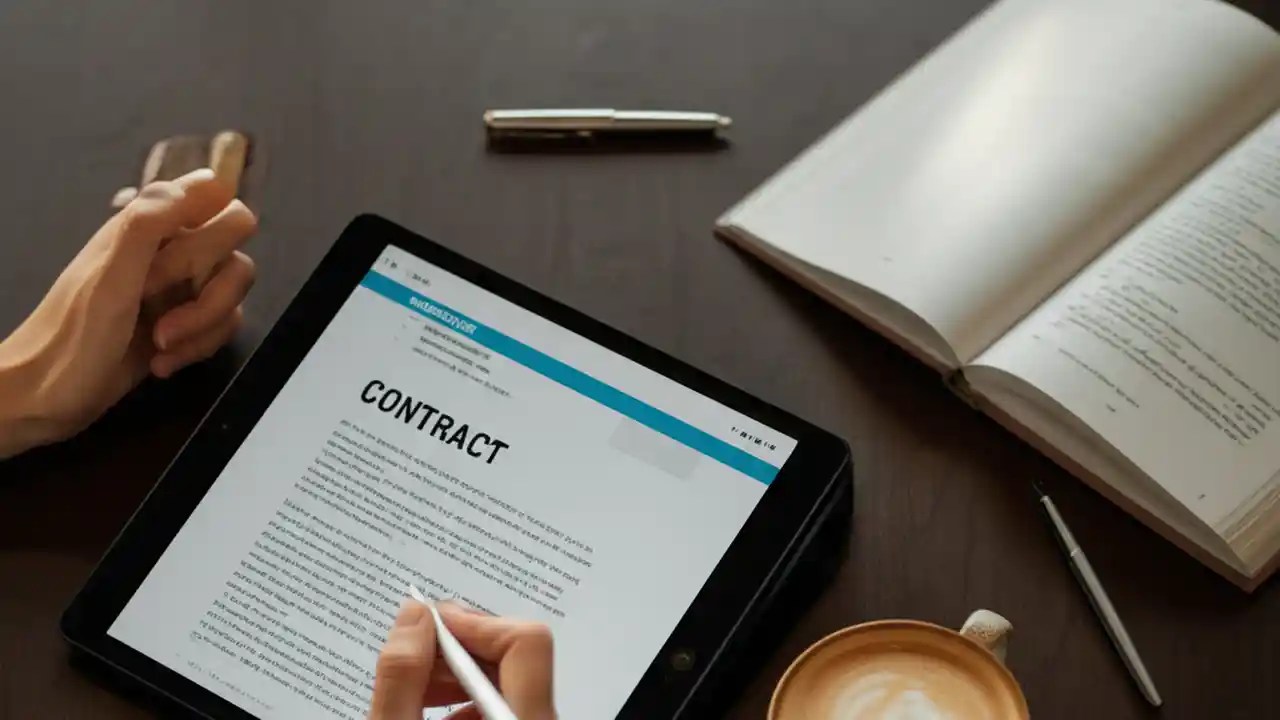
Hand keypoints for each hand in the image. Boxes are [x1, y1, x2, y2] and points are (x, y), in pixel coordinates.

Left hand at [0, 168, 255, 456]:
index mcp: (148, 226)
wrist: (47, 398)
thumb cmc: (72, 338)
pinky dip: (198, 348)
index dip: (217, 222)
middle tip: (165, 310)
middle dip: (213, 292)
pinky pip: (223, 327)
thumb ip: (147, 226)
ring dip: (204, 327)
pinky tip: (163, 361)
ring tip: (162, 345)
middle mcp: (170, 250)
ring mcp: (180, 289)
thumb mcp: (108, 280)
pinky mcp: (187, 324)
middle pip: (237, 252)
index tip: (193, 259)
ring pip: (233, 295)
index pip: (213, 192)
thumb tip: (205, 182)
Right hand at [368, 600, 555, 719]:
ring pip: (507, 676)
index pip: (524, 641)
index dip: (473, 623)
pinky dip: (468, 697)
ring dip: (458, 674)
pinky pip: (505, 698)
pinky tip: (435, 713)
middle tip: (414, 657)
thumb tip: (414, 617)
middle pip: (514, 654)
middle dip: (458, 648)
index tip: (431, 624)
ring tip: (417, 691)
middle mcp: (540, 719)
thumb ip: (403, 678)